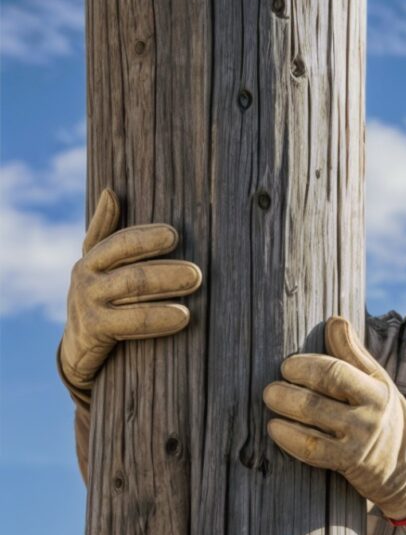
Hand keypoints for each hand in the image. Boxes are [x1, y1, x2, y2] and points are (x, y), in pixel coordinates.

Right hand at [58, 188, 202, 406]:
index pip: (120, 242)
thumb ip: (105, 230)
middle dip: (167, 269)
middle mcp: (86, 278)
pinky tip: (184, 316)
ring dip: (166, 287)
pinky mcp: (96, 330)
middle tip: (198, 272)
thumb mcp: (96, 262)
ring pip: (132, 290)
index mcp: (91, 258)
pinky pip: (132, 322)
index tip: (175, 235)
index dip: (146, 237)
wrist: (78, 343)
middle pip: (132, 269)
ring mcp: (88, 304)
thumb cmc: (100, 295)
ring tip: (195, 284)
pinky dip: (159, 318)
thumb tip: (111, 191)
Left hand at [263, 316, 405, 523]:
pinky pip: (310, 448)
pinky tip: (275, 428)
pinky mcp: (347, 463)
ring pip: (312, 418)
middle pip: (319, 393)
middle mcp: (370, 414)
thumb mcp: (380, 385)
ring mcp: (358, 440)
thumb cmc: (387, 419)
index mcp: (377, 389)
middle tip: (272, 386)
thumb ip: (354, 355)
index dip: (305, 365)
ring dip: (283, 407)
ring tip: (271, 400)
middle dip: (288, 386)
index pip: (336, 370)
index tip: (288, 366)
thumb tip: (335, 320)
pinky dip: (287, 437)